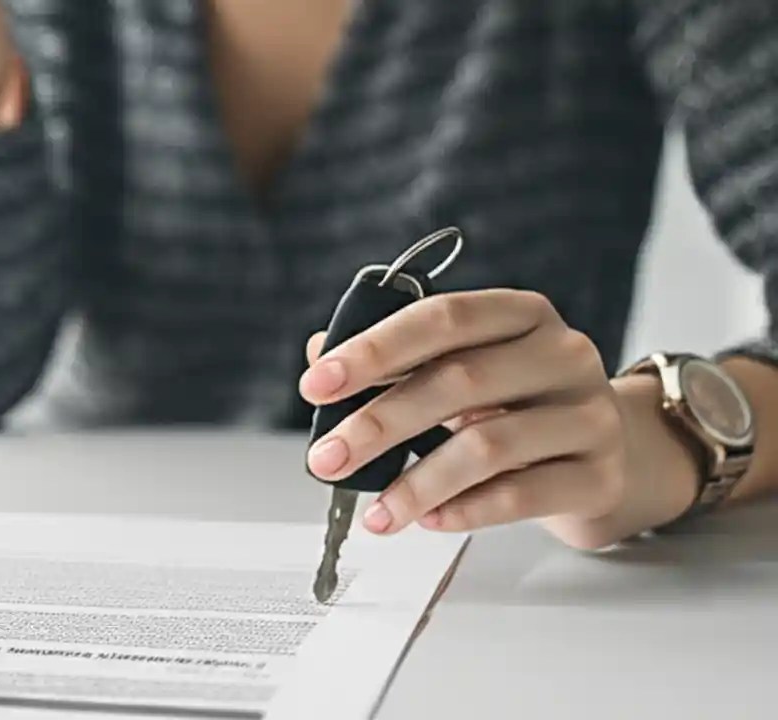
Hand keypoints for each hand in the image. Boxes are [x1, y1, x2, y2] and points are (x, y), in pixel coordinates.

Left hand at [298, 289, 691, 548]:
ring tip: (375, 513)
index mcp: (521, 314)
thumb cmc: (518, 406)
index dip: (374, 349)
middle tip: (326, 458)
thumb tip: (318, 354)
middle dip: (379, 423)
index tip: (316, 384)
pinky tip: (427, 520)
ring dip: (416, 482)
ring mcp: (588, 415)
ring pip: (488, 445)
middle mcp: (563, 353)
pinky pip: (522, 495)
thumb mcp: (463, 370)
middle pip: (458, 381)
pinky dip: (465, 511)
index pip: (443, 319)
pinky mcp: (599, 475)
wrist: (609, 457)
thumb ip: (394, 360)